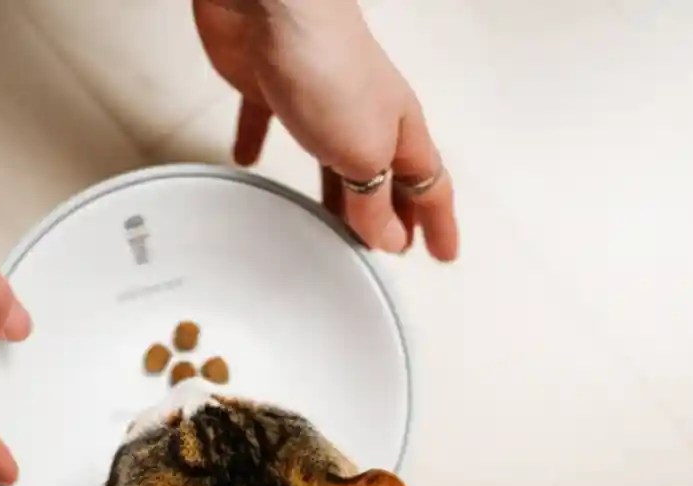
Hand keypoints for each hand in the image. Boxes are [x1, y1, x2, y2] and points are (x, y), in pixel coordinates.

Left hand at [193, 0, 458, 260]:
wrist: (273, 8)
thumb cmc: (330, 65)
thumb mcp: (363, 153)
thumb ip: (374, 199)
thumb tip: (388, 238)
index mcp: (398, 130)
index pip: (429, 186)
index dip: (438, 224)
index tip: (443, 256)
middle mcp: (364, 115)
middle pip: (382, 175)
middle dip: (390, 214)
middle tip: (392, 247)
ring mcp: (318, 100)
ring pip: (330, 158)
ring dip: (332, 194)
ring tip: (331, 226)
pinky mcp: (271, 87)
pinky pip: (266, 123)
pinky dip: (258, 145)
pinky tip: (249, 161)